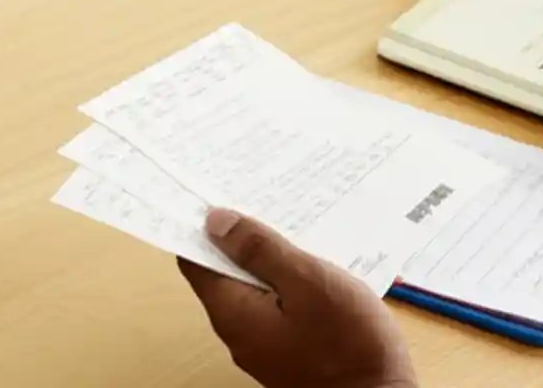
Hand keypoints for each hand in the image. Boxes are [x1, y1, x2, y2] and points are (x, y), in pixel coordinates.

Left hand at [179, 209, 416, 387]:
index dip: (202, 227)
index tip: (219, 194)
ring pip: (253, 288)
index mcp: (234, 312)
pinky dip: (286, 280)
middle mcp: (239, 332)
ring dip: (268, 258)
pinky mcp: (289, 348)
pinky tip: (312, 264)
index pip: (195, 262)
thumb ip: (261, 251)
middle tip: (265, 199)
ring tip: (295, 225)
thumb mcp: (308, 282)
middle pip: (223, 273)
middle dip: (240, 237)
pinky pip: (276, 305)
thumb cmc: (348, 343)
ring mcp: (264, 344)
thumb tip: (215, 222)